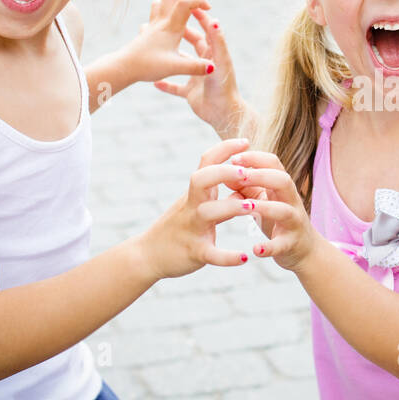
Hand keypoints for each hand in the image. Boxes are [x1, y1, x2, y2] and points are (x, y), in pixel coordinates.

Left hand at [120, 0, 214, 85]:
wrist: (123, 68)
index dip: (199, 0)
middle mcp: (161, 22)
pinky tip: (168, 27)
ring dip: (174, 2)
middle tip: (197, 5)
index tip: (208, 8)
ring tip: (184, 13)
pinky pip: (154, 16)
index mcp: (171, 27)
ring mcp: (152, 26)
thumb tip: (213, 68)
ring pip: (160, 2)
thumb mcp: (175, 68)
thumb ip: (195, 67)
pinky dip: (164, 14)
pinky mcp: (147, 33)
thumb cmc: (147, 66)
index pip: (185, 2)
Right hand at [137, 137, 256, 279]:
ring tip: (252, 207)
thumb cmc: (176, 227)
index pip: (207, 162)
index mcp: (195, 194)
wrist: (146, 256)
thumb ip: (214, 191)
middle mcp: (192, 206)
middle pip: (202, 179)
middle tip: (247, 173)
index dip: (225, 149)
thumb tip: (239, 177)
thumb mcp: (194, 204)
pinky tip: (244, 258)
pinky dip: (228, 257)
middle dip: (224, 172)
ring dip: (231, 207)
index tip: (246, 141)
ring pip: (208, 212)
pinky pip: (211, 254)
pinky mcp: (194, 252)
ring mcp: (192, 229)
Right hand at [153, 6, 247, 137]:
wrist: (223, 114)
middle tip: (167, 21)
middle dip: (180, 32)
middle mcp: (206, 64)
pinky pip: (174, 87)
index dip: (199, 18)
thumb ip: (217, 41)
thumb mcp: (219, 62)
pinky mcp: (190, 92)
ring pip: (181, 64)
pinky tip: (152, 80)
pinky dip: (165, 84)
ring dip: (170, 56)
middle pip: (193, 44)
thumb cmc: (224, 87)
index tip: (188, 5)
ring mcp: (197, 78)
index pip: (206, 31)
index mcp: (214, 55)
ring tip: (155, 45)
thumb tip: (214, 19)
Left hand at [225, 151, 319, 272]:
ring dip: (265, 207)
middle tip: (239, 176)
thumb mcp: (262, 201)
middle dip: (261, 176)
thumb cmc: (277, 221)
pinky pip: (282, 245)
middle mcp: (291, 201)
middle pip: (282, 180)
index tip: (233, 158)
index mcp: (282, 188)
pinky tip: (255, 250)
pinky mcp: (291, 244)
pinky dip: (269, 247)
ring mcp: (293, 222)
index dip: (255, 158)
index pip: (273, 164)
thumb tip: (225, 175)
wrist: (304, 250)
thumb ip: (246, 188)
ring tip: (246, 207)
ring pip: (284, 211)